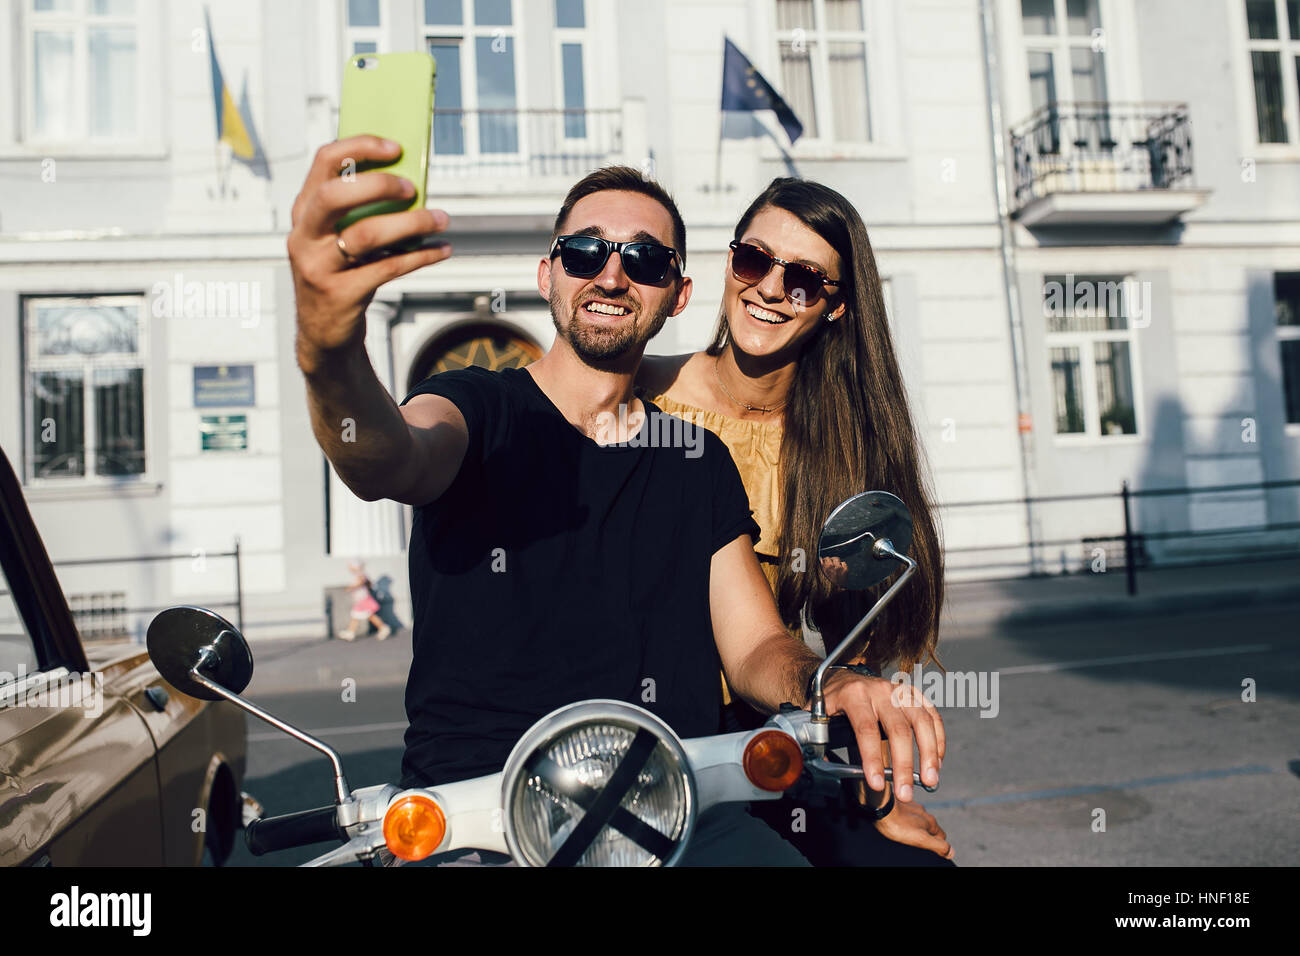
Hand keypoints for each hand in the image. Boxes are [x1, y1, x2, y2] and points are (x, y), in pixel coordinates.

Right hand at [288, 135, 451, 369]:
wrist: (324, 333)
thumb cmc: (340, 273)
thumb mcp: (337, 238)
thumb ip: (360, 211)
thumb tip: (412, 183)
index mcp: (304, 211)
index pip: (324, 162)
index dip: (360, 147)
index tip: (395, 147)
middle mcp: (304, 235)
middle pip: (335, 195)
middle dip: (378, 184)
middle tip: (412, 188)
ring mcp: (318, 266)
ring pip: (365, 235)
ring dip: (410, 223)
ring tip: (440, 219)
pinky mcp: (340, 295)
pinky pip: (387, 268)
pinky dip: (420, 257)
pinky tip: (442, 249)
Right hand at [818, 555, 848, 586]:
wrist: (838, 588)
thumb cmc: (830, 582)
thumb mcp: (824, 575)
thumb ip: (822, 566)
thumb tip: (820, 558)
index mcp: (827, 568)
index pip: (827, 558)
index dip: (826, 559)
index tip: (825, 560)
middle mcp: (833, 567)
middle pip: (832, 558)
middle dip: (831, 560)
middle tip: (831, 563)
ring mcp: (840, 568)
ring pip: (837, 559)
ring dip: (836, 562)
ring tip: (836, 566)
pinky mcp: (845, 569)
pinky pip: (843, 562)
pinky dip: (842, 565)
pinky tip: (841, 569)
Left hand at [820, 672, 943, 801]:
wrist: (842, 675)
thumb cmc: (830, 700)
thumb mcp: (816, 713)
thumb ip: (815, 735)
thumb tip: (814, 760)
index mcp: (854, 695)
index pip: (866, 729)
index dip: (872, 758)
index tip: (877, 784)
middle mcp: (880, 690)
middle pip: (898, 729)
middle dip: (903, 764)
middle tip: (906, 793)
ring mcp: (900, 690)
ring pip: (921, 721)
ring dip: (929, 753)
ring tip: (930, 781)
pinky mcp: (914, 694)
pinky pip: (932, 716)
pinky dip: (938, 740)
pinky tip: (936, 762)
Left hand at [874, 798, 953, 859]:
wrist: (879, 806)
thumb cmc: (896, 823)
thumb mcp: (920, 839)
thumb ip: (937, 845)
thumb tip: (951, 852)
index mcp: (930, 821)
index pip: (941, 836)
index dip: (939, 844)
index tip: (936, 850)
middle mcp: (922, 812)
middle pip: (930, 827)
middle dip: (927, 835)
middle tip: (920, 843)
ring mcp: (910, 807)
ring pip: (918, 820)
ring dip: (915, 826)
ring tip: (908, 834)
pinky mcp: (899, 804)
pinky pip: (905, 814)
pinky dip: (904, 820)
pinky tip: (897, 824)